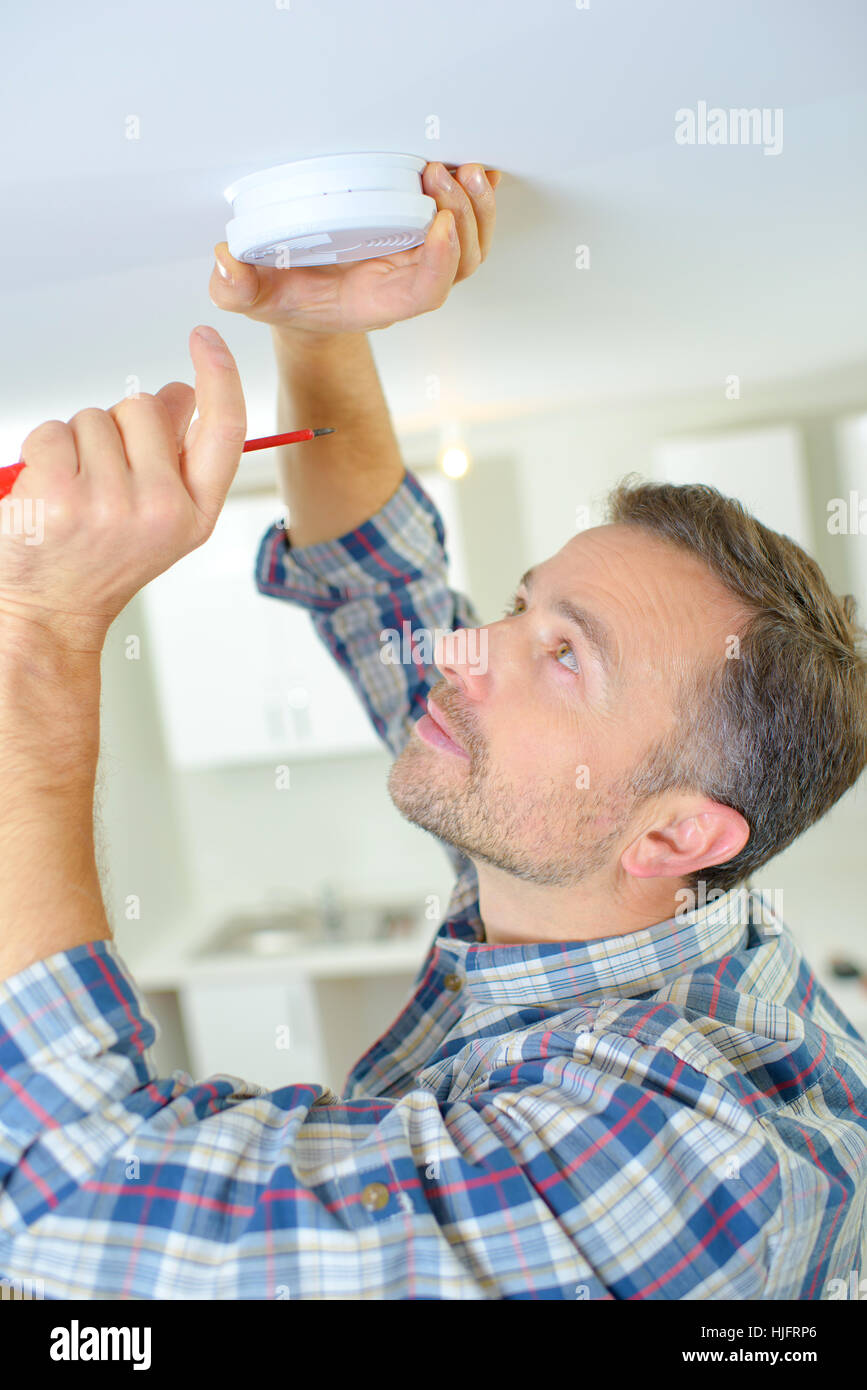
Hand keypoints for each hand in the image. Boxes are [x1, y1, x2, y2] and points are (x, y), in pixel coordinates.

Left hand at [0, 325, 245, 653]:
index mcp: (195, 514)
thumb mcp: (158, 516)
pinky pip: (53, 433)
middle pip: (145, 409)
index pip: (224, 431)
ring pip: (95, 419)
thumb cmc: (98, 560)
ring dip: (77, 443)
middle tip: (103, 476)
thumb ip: (175, 457)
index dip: (219, 377)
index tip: (207, 341)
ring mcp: (111, 505)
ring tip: (74, 491)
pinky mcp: (62, 497)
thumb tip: (181, 394)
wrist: (49, 610)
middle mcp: (161, 511)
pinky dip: (43, 453)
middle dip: (119, 426)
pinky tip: (49, 492)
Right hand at [208, 161, 501, 334]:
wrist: (301, 295)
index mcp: (378, 301)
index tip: (437, 222)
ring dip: (475, 204)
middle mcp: (407, 284)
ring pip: (470, 242)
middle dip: (461, 217)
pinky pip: (465, 222)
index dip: (439, 261)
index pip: (425, 291)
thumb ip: (236, 287)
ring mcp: (420, 261)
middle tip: (442, 173)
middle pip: (459, 261)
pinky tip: (477, 167)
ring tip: (463, 166)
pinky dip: (476, 196)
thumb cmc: (284, 296)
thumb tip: (225, 262)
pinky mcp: (423, 237)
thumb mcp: (251, 295)